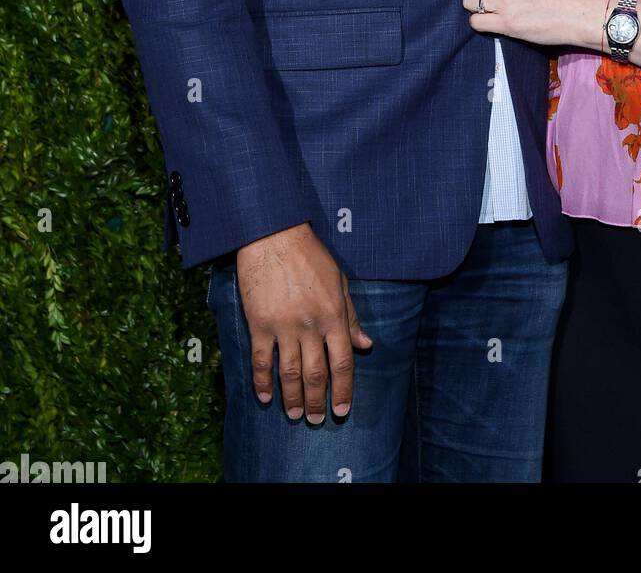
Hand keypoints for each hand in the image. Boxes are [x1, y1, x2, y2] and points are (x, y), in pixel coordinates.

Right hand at [235, 222, 372, 423]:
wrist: (274, 236)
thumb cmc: (310, 256)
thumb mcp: (340, 282)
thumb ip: (351, 316)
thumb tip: (365, 344)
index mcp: (334, 315)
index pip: (342, 362)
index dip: (343, 390)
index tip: (342, 409)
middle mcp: (311, 325)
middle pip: (315, 374)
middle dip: (318, 401)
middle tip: (318, 420)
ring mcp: (283, 326)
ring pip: (289, 372)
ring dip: (293, 398)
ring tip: (295, 414)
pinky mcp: (259, 324)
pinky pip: (260, 360)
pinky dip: (262, 381)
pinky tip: (266, 397)